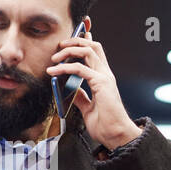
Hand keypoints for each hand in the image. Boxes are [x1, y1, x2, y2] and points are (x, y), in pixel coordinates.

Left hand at [46, 17, 140, 148]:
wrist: (116, 135)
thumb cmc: (105, 124)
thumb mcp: (88, 108)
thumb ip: (81, 97)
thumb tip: (70, 90)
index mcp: (103, 77)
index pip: (95, 52)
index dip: (86, 39)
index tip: (74, 34)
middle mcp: (105, 74)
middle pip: (92, 46)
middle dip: (75, 40)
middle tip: (60, 45)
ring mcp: (105, 77)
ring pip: (87, 51)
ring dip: (68, 50)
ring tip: (55, 57)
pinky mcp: (101, 84)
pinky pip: (80, 69)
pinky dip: (65, 67)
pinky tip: (55, 71)